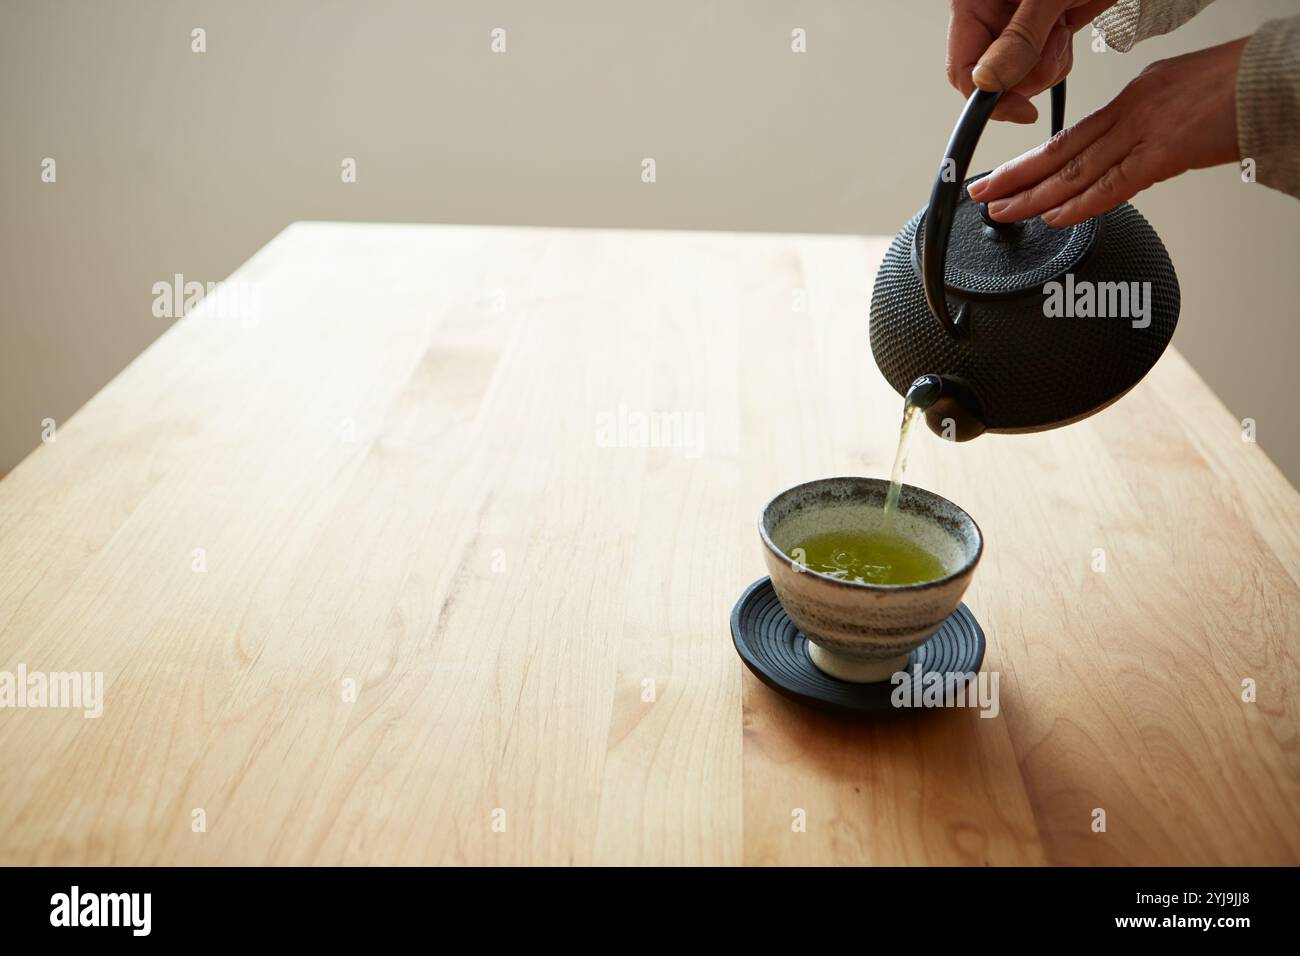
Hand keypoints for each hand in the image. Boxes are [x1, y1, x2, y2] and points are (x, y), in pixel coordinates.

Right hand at [948, 0, 1116, 122]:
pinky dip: (1060, 58)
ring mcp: (1016, 26)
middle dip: (1026, 76)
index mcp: (974, 3)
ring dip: (1048, 65)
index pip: (963, 68)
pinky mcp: (1042, 30)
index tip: (1018, 109)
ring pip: (1020, 77)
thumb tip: (988, 82)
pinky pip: (1042, 66)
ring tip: (1062, 29)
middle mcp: (991, 17)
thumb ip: (1019, 39)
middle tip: (1050, 48)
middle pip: (992, 78)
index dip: (987, 97)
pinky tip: (1066, 29)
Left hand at [967, 37, 1246, 226]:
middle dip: (1016, 177)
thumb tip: (1138, 154)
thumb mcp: (1186, 99)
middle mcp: (1134, 110)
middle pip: (1062, 151)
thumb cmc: (1246, 85)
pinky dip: (1079, 203)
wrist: (1281, 75)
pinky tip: (1052, 216)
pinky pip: (1113, 184)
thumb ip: (1154, 128)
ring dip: (1034, 195)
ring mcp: (1147, 130)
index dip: (1033, 159)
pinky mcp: (1168, 152)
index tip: (1006, 176)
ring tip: (1001, 211)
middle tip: (983, 195)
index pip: (1073, 135)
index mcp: (1137, 96)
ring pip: (1076, 170)